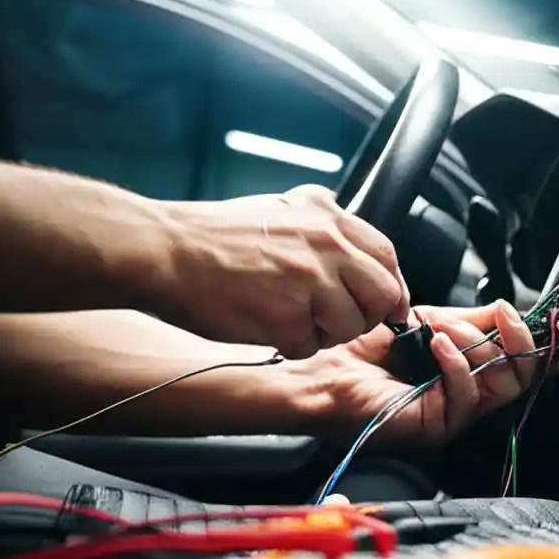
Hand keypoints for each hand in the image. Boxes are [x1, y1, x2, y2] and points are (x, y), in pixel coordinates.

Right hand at [149, 184, 409, 358]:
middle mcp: (326, 244)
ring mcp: (309, 280)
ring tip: (290, 319)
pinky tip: (265, 327)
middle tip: (340, 321)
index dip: (393, 286)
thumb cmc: (213, 236)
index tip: (391, 305)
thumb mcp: (281, 211)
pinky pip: (310, 347)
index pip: (386, 254)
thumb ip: (323, 230)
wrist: (164, 251)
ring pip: (352, 326)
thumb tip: (358, 258)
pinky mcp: (287, 316)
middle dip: (369, 316)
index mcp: (326, 216)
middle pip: (383, 294)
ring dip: (326, 333)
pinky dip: (290, 345)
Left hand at [279, 302, 558, 444]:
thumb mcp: (431, 321)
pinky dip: (457, 365)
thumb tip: (513, 309)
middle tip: (505, 315)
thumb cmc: (365, 348)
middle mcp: (469, 395)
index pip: (525, 363)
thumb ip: (474, 320)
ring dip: (481, 347)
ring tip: (448, 328)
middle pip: (523, 376)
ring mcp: (454, 414)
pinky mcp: (436, 426)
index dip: (549, 347)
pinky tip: (437, 344)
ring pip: (500, 387)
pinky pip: (466, 397)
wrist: (322, 367)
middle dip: (521, 340)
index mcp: (472, 371)